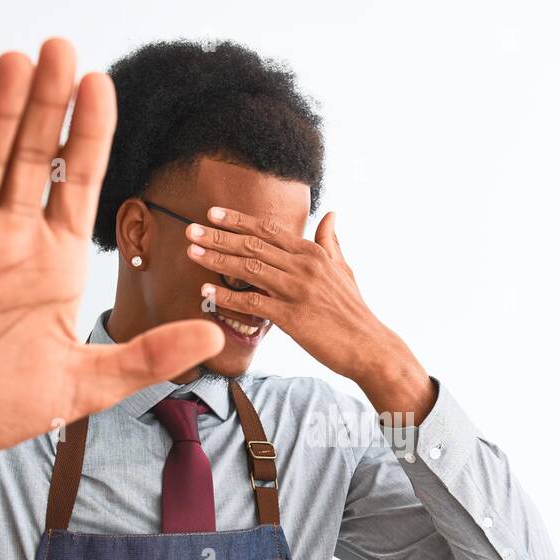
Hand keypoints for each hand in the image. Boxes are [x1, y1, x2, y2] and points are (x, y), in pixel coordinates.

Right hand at [0, 38, 223, 472]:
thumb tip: (211, 333)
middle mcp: (7, 237)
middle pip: (34, 158)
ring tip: (15, 62)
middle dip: (49, 106)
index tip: (103, 85)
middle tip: (62, 50)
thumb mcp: (85, 384)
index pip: (80, 185)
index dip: (91, 137)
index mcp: (54, 260)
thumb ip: (146, 357)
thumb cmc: (2, 405)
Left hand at [185, 208, 434, 420]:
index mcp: (313, 253)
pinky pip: (253, 303)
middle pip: (253, 244)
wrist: (368, 346)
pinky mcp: (292, 317)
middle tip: (191, 229)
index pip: (269, 230)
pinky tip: (206, 291)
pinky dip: (228, 296)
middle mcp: (304, 266)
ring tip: (191, 252)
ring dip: (217, 259)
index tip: (213, 213)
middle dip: (218, 236)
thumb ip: (330, 242)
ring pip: (249, 268)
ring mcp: (297, 291)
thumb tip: (331, 214)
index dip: (238, 220)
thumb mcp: (344, 269)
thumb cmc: (353, 310)